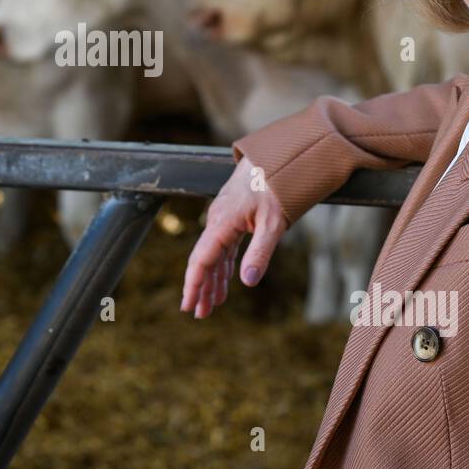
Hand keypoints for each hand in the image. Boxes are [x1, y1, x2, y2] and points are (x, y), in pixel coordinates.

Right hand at [181, 155, 287, 318]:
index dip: (193, 285)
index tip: (188, 306)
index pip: (201, 260)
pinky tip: (226, 278)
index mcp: (222, 224)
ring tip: (213, 303)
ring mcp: (224, 217)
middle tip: (200, 314)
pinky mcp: (233, 214)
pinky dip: (223, 264)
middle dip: (201, 288)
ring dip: (213, 278)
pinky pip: (223, 244)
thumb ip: (259, 253)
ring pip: (214, 253)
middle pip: (204, 260)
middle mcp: (217, 220)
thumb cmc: (277, 186)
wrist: (279, 155)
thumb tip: (247, 282)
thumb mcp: (273, 224)